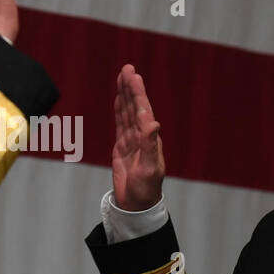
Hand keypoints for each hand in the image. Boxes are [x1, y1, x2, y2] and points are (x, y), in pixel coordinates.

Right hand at [112, 65, 164, 210]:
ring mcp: (132, 141)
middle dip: (131, 87)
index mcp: (149, 139)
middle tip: (127, 68)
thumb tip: (153, 124)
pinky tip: (119, 99)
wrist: (137, 206)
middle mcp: (142, 137)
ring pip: (128, 112)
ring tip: (123, 77)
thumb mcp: (150, 169)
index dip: (138, 93)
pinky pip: (120, 124)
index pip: (142, 111)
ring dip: (125, 95)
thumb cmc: (146, 190)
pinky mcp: (123, 147)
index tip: (133, 76)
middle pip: (135, 107)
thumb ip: (151, 146)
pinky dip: (120, 110)